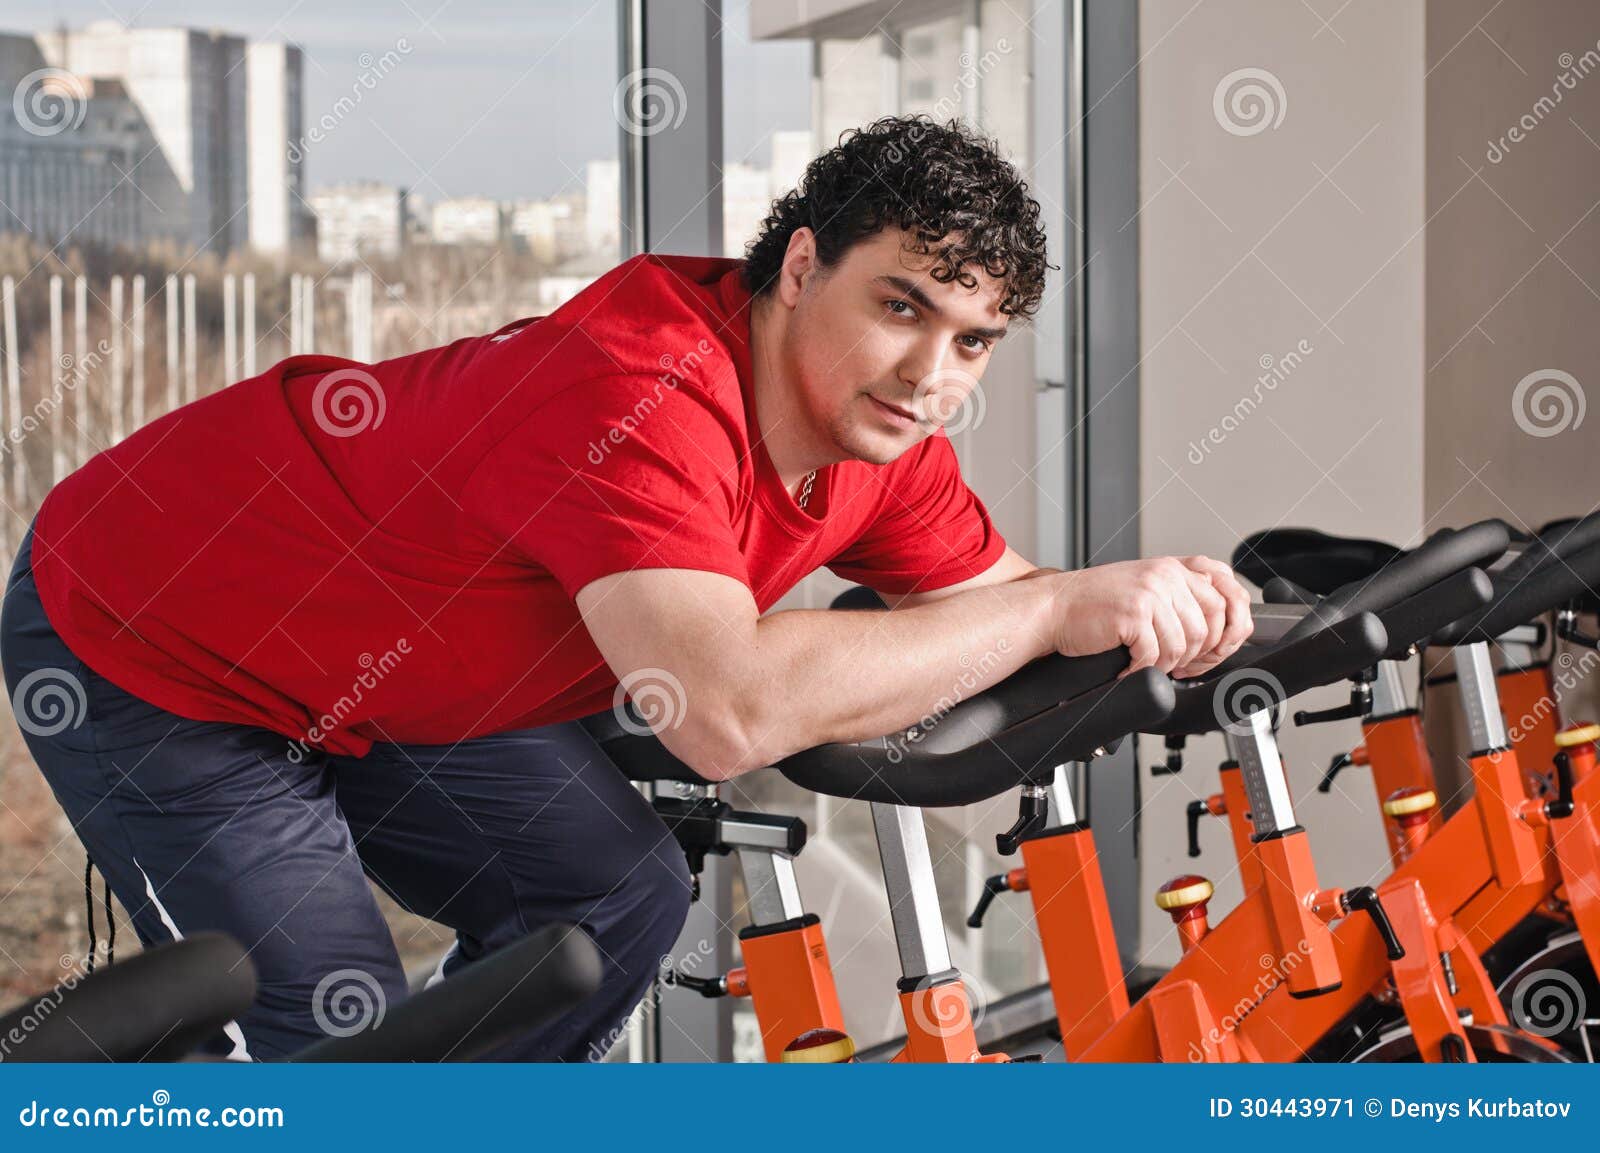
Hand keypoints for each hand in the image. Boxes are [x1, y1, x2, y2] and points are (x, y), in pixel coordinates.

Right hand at [1046, 556, 1252, 676]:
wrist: (1053, 607)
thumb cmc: (1094, 603)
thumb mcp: (1145, 587)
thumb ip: (1180, 596)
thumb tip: (1218, 630)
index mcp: (1175, 567)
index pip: (1229, 594)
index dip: (1232, 629)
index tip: (1219, 649)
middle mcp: (1166, 575)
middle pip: (1210, 626)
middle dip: (1200, 656)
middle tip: (1182, 668)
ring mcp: (1149, 593)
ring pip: (1184, 645)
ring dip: (1168, 665)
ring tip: (1149, 666)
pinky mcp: (1132, 614)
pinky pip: (1155, 655)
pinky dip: (1141, 670)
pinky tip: (1128, 668)